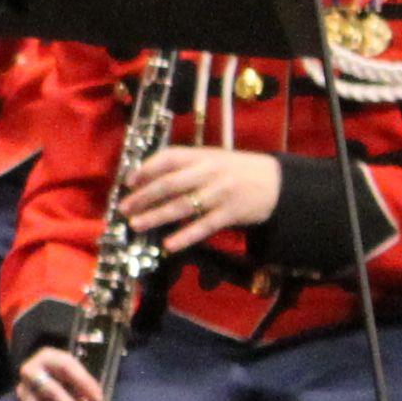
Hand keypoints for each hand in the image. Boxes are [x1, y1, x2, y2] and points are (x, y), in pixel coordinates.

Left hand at [114, 141, 283, 250]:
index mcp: (202, 156)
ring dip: (156, 216)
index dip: (145, 169)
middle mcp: (209, 172)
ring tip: (136, 224)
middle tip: (124, 208)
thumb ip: (186, 166)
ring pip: (183, 205)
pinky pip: (203, 226)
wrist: (277, 182)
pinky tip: (169, 245)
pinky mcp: (230, 213)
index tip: (128, 182)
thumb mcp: (213, 160)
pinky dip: (185, 236)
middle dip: (144, 196)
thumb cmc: (237, 171)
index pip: (169, 158)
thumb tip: (148, 179)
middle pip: (170, 184)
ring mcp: (220, 193)